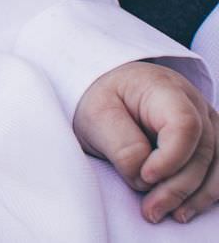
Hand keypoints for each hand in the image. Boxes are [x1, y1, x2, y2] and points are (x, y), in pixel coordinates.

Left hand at [75, 62, 218, 223]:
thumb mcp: (96, 115)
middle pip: (201, 151)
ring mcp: (208, 124)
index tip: (145, 177)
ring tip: (166, 214)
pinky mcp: (211, 143)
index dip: (171, 157)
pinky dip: (204, 194)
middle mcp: (194, 104)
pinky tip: (183, 210)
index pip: (184, 124)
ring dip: (193, 196)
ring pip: (216, 166)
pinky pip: (218, 172)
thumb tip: (144, 177)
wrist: (112, 94)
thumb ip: (121, 144)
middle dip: (176, 187)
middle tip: (150, 210)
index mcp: (163, 88)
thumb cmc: (104, 102)